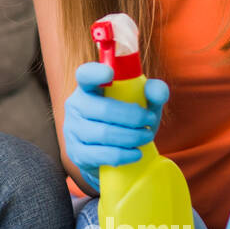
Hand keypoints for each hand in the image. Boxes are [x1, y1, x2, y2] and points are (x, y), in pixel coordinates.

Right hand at [62, 61, 168, 193]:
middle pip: (104, 109)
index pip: (85, 75)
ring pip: (104, 133)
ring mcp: (73, 130)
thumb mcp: (142, 103)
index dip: (95, 73)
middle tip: (150, 121)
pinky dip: (125, 155)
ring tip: (147, 136)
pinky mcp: (77, 153)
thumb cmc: (125, 121)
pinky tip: (137, 153)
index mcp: (88, 87)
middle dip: (134, 117)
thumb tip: (156, 92)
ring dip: (133, 136)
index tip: (110, 74)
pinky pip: (103, 155)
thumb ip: (154, 92)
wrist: (107, 153)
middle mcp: (75, 106)